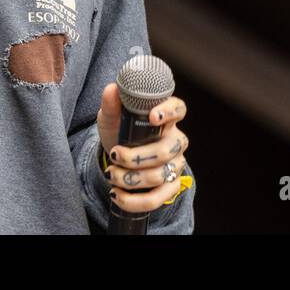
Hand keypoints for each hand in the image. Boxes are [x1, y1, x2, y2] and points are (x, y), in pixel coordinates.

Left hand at [96, 84, 189, 211]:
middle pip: (165, 150)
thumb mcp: (111, 117)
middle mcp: (175, 141)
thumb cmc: (119, 130)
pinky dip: (134, 200)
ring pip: (159, 176)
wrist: (116, 157)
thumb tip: (112, 88)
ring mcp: (175, 165)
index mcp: (165, 119)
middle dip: (136, 157)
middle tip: (114, 154)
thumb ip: (112, 104)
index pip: (179, 109)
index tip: (151, 116)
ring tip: (110, 174)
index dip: (169, 111)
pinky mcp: (170, 186)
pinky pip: (158, 198)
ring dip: (130, 178)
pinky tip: (117, 194)